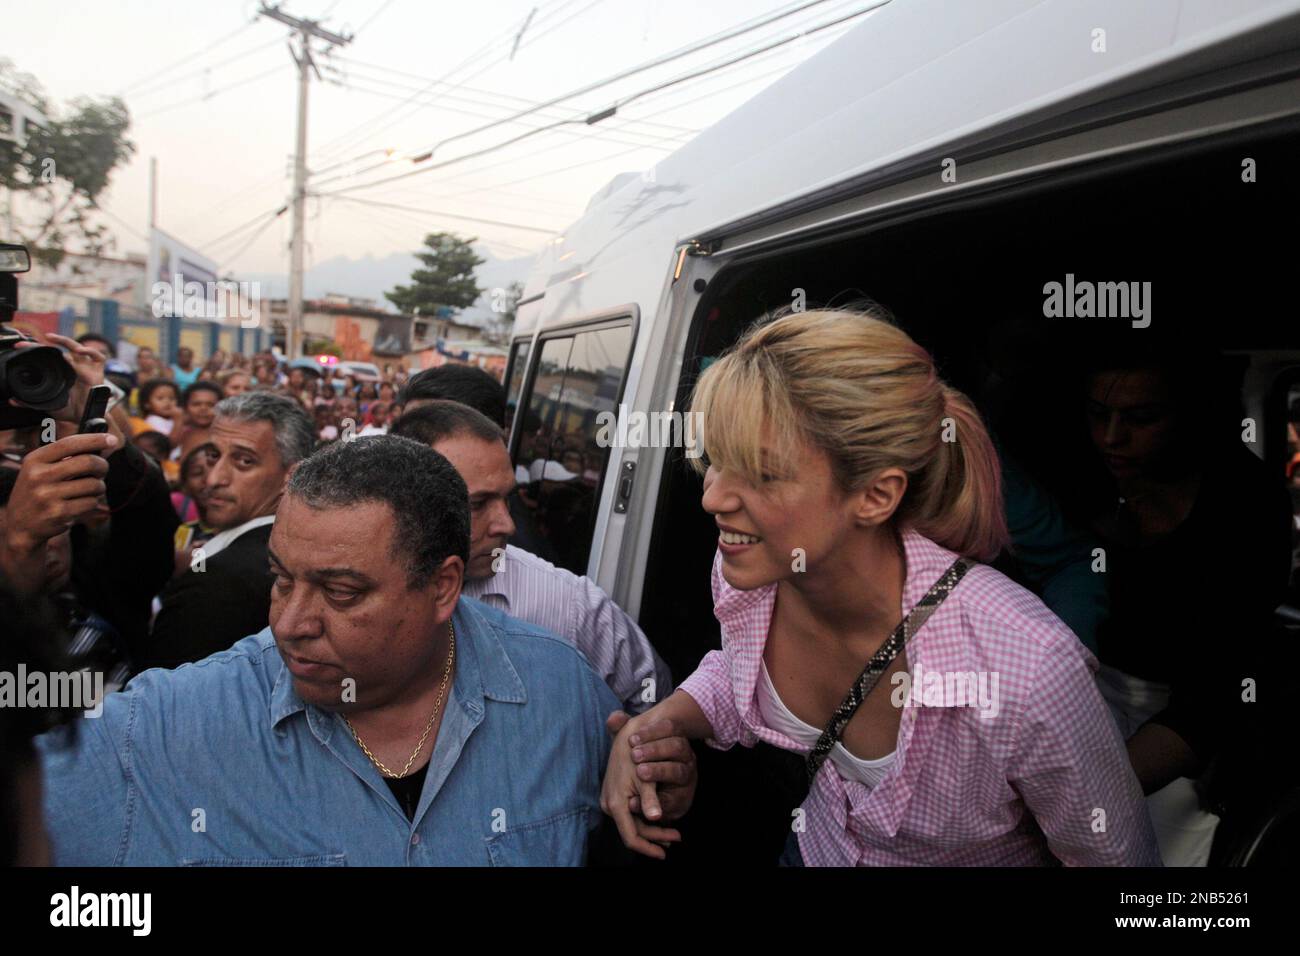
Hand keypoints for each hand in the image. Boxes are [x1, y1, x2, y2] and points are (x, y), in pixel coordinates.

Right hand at [0, 432, 115, 592]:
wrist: (21, 525)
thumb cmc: (39, 491)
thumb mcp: (40, 470)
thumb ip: (64, 457)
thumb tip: (101, 443)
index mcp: (35, 460)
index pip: (69, 443)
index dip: (94, 440)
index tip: (112, 439)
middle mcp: (38, 476)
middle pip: (87, 462)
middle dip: (102, 465)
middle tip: (103, 469)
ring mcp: (47, 496)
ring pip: (93, 484)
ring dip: (99, 487)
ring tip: (90, 490)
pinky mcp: (58, 513)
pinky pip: (91, 503)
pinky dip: (92, 502)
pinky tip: (81, 504)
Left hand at [9, 332, 105, 422]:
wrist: (85, 418)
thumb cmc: (69, 410)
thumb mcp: (47, 404)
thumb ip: (31, 402)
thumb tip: (13, 400)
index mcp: (62, 371)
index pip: (50, 356)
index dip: (38, 349)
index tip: (21, 346)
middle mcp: (74, 367)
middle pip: (63, 348)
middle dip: (50, 341)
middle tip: (37, 339)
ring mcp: (86, 368)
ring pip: (78, 348)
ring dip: (66, 341)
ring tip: (53, 338)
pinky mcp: (97, 373)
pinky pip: (98, 358)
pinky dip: (90, 351)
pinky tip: (80, 351)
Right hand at [600, 710, 682, 859]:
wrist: (625, 736)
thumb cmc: (636, 755)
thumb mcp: (645, 777)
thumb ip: (649, 798)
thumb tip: (656, 817)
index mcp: (616, 804)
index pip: (631, 837)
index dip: (647, 848)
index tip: (664, 854)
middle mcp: (610, 805)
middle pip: (633, 831)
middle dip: (655, 837)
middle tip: (676, 837)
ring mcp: (611, 801)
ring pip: (633, 822)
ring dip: (653, 828)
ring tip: (673, 832)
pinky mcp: (615, 796)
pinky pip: (630, 813)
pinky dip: (646, 817)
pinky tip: (661, 819)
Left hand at [610, 711, 697, 822]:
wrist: (660, 794)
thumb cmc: (646, 762)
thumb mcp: (634, 746)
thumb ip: (623, 730)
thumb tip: (613, 718)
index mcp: (675, 738)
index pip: (670, 727)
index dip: (652, 731)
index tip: (632, 738)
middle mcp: (685, 755)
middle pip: (677, 746)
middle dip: (655, 749)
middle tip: (634, 755)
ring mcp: (686, 776)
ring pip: (678, 771)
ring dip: (658, 771)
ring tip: (639, 772)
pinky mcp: (682, 798)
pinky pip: (673, 798)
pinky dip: (657, 799)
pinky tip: (639, 799)